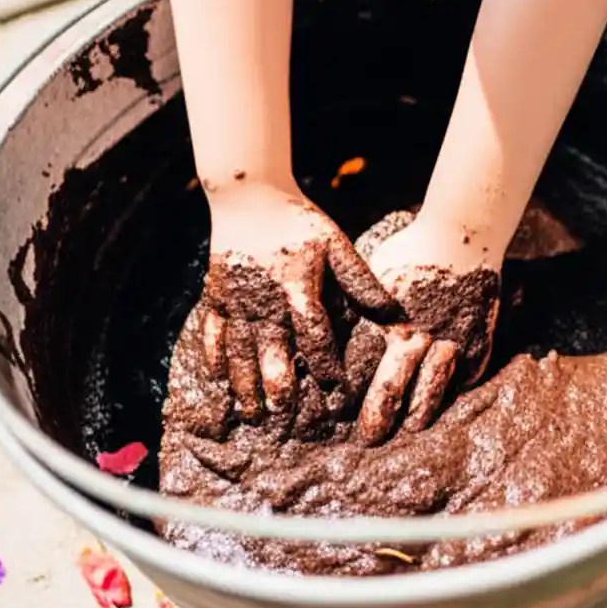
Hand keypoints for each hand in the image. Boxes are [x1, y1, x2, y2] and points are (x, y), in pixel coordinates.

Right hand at [166, 185, 396, 439]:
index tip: (335, 392)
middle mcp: (265, 301)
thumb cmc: (298, 220)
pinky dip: (215, 357)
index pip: (314, 335)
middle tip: (282, 411)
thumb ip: (361, 281)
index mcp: (298, 288)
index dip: (325, 365)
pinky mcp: (216, 296)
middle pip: (271, 351)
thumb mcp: (335, 245)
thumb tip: (393, 313)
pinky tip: (219, 380)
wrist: (248, 195)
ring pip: (240, 351)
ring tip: (252, 412)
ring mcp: (236, 301)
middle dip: (277, 384)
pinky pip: (213, 333)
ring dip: (245, 383)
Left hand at [345, 211, 500, 445]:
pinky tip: (443, 403)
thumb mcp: (373, 270)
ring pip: (435, 386)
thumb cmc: (409, 250)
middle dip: (379, 414)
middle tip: (367, 440)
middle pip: (397, 383)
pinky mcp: (478, 341)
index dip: (350, 391)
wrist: (463, 235)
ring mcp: (453, 340)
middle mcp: (421, 335)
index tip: (335, 412)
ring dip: (420, 411)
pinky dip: (454, 389)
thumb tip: (327, 328)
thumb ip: (357, 301)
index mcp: (391, 318)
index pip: (364, 365)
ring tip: (410, 431)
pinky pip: (466, 373)